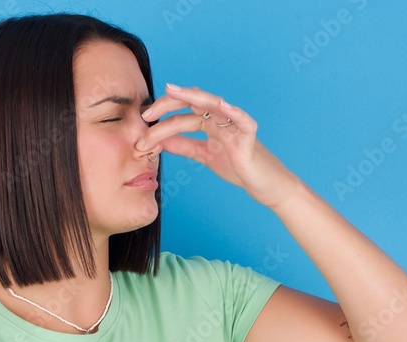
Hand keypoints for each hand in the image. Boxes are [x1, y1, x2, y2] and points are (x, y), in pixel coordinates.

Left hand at [137, 83, 297, 209]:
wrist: (264, 185)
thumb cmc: (238, 167)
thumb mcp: (204, 155)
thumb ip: (184, 146)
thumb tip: (159, 141)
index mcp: (210, 124)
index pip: (182, 114)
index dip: (162, 117)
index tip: (142, 123)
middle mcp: (221, 119)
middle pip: (193, 103)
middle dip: (168, 105)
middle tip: (146, 114)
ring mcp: (235, 125)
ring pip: (213, 105)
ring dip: (191, 98)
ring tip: (172, 91)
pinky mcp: (249, 136)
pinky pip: (242, 120)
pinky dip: (232, 111)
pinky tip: (220, 104)